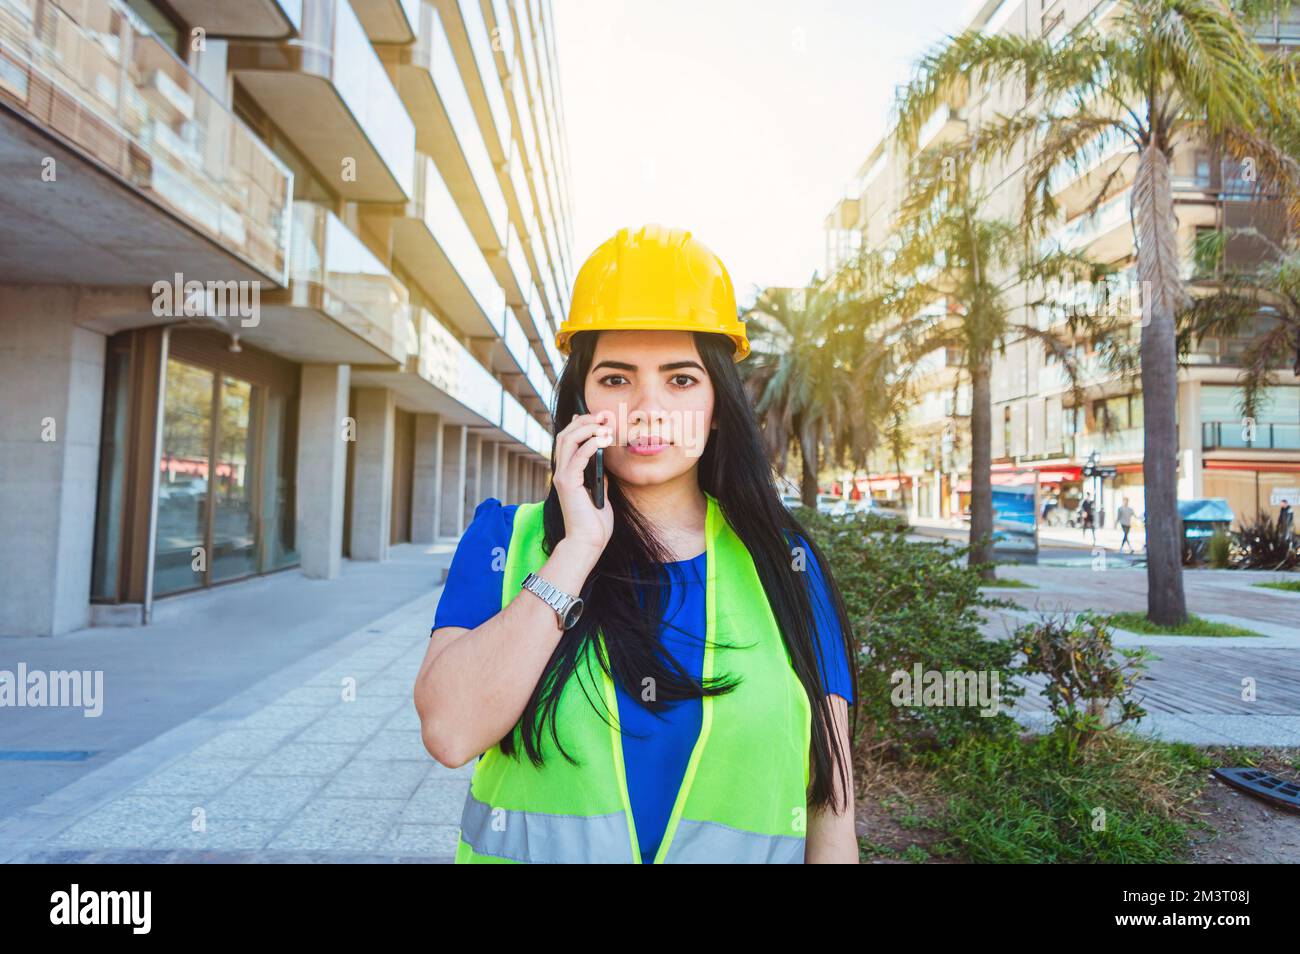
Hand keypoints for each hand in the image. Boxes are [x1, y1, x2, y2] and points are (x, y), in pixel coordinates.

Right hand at [552, 409, 614, 558]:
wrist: (588, 542)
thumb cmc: (594, 523)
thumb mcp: (600, 493)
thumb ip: (598, 477)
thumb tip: (603, 462)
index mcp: (568, 473)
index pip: (569, 440)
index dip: (580, 424)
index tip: (598, 416)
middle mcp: (561, 472)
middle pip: (567, 435)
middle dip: (585, 421)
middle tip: (603, 415)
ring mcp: (562, 477)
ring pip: (569, 441)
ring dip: (587, 429)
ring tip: (604, 425)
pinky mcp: (568, 484)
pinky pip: (578, 457)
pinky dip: (590, 445)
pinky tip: (603, 440)